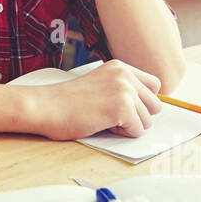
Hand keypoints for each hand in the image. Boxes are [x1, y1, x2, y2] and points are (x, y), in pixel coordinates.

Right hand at [33, 60, 163, 140]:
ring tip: (103, 118)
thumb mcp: (99, 84)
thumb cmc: (67, 102)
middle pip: (155, 106)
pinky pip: (137, 131)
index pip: (155, 86)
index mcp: (120, 67)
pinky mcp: (122, 107)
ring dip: (128, 126)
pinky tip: (101, 124)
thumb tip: (148, 109)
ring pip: (147, 121)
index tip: (126, 108)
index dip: (143, 102)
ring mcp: (124, 90)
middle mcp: (125, 75)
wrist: (46, 106)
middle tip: (110, 115)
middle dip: (137, 116)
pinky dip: (121, 134)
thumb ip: (122, 89)